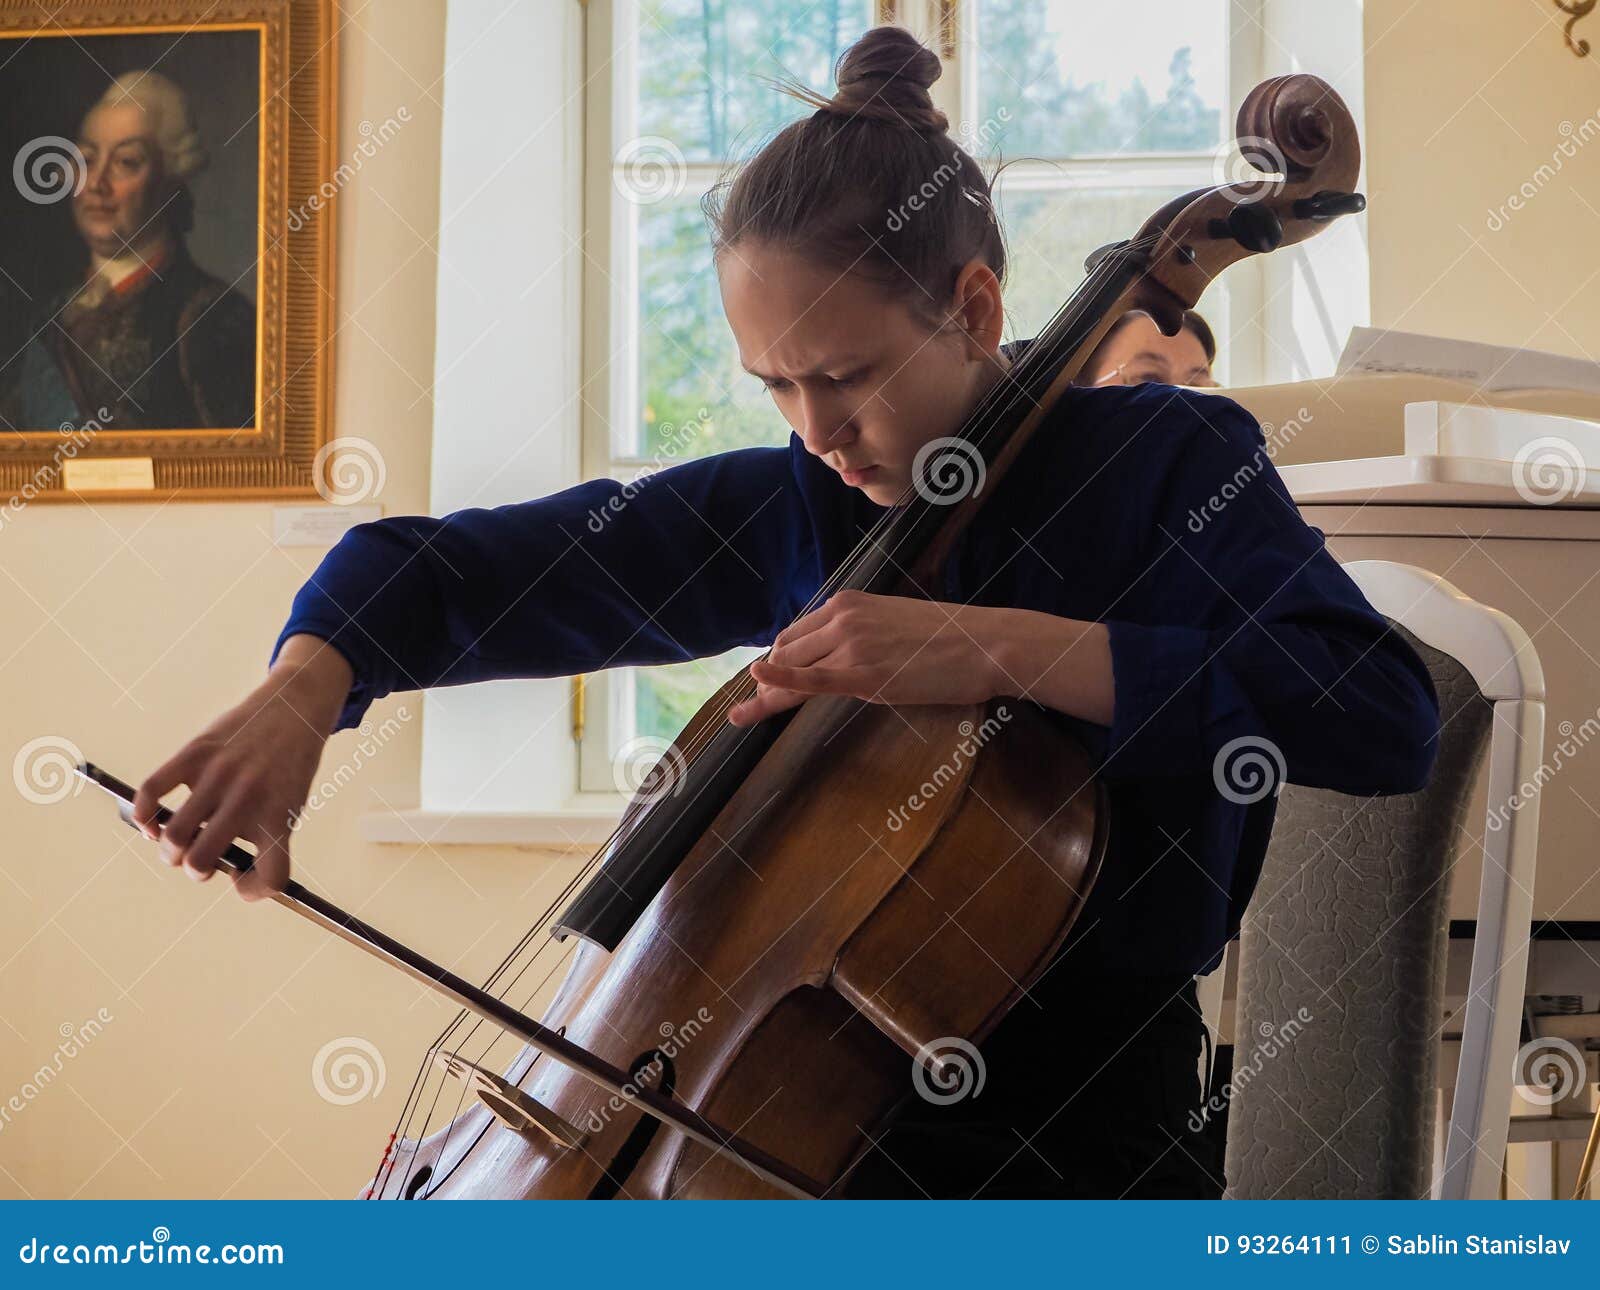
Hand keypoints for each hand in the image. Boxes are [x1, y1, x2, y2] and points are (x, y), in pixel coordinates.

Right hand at [131, 635, 350, 900]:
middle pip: (198, 862)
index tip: (244, 875)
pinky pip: (151, 792)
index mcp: (279, 818)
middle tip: (200, 860)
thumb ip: (258, 834)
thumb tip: (210, 864)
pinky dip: (142, 814)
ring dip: (169, 849)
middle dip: (195, 870)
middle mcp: (249, 800)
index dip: (254, 890)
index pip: (271, 878)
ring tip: (177, 842)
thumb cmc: (290, 765)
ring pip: (172, 836)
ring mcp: (219, 776)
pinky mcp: (195, 754)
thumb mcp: (290, 804)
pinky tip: (151, 821)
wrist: (296, 710)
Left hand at [726, 591, 1003, 725]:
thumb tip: (842, 655)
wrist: (985, 643)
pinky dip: (777, 684)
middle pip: (786, 651)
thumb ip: (861, 635)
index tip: (765, 679)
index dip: (778, 660)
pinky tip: (755, 688)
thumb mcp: (893, 623)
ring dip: (769, 692)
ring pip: (791, 668)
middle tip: (755, 705)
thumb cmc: (949, 638)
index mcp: (848, 603)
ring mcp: (851, 645)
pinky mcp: (862, 675)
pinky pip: (808, 681)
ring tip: (745, 714)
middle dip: (768, 678)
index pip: (796, 634)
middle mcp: (842, 619)